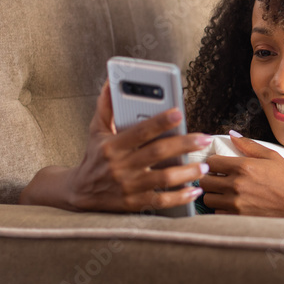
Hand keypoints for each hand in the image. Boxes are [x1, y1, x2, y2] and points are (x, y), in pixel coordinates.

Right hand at [65, 79, 210, 212]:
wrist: (79, 193)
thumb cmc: (94, 157)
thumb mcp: (96, 130)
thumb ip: (106, 106)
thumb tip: (111, 80)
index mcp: (113, 146)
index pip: (140, 131)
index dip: (160, 121)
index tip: (179, 113)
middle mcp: (120, 166)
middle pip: (157, 153)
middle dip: (184, 144)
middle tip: (204, 138)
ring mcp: (128, 186)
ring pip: (163, 179)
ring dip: (187, 172)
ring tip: (204, 165)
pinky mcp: (134, 204)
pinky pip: (161, 201)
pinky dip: (180, 197)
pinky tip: (194, 189)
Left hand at [198, 133, 283, 216]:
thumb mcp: (273, 157)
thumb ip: (250, 145)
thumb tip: (232, 134)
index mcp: (243, 167)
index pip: (211, 162)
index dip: (213, 163)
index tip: (219, 166)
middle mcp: (236, 184)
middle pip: (205, 181)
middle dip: (210, 178)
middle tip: (219, 179)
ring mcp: (235, 203)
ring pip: (208, 198)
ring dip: (213, 194)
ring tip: (224, 192)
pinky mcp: (237, 217)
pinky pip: (217, 212)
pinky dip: (221, 208)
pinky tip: (232, 204)